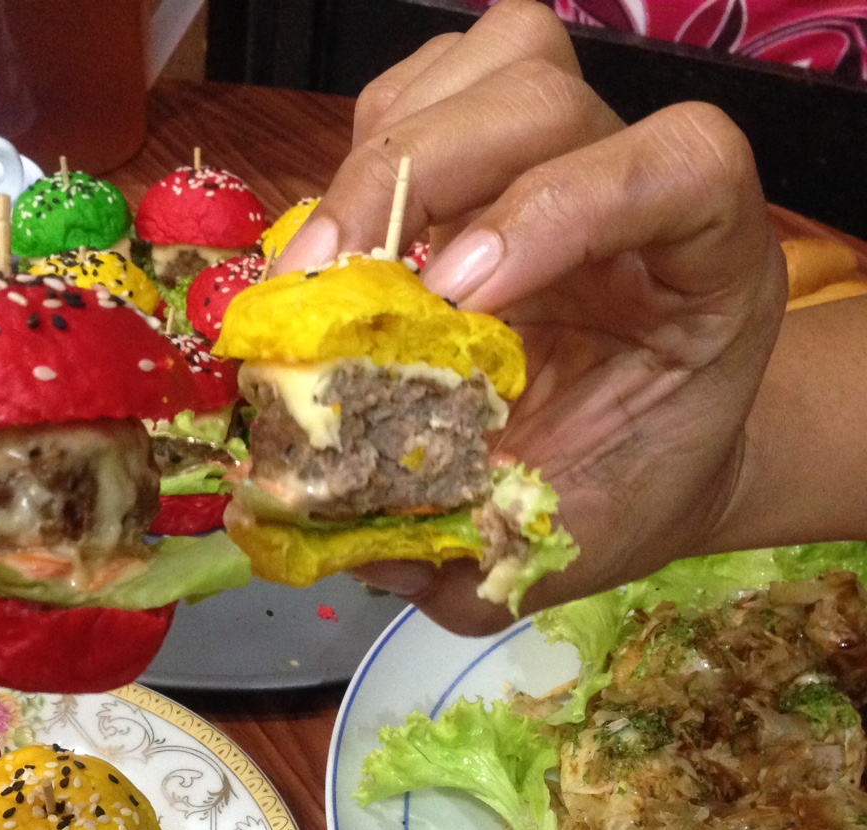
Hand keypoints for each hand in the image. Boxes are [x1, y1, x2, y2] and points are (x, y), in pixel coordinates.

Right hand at [278, 0, 787, 632]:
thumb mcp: (569, 545)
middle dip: (421, 172)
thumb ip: (488, 558)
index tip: (457, 301)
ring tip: (328, 260)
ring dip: (385, 148)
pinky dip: (364, 145)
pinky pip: (425, 93)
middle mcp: (637, 193)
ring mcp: (562, 160)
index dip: (562, 207)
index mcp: (707, 274)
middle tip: (335, 281)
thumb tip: (369, 553)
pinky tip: (340, 237)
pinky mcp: (490, 168)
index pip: (683, 166)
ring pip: (486, 67)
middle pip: (542, 95)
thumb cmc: (622, 492)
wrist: (642, 458)